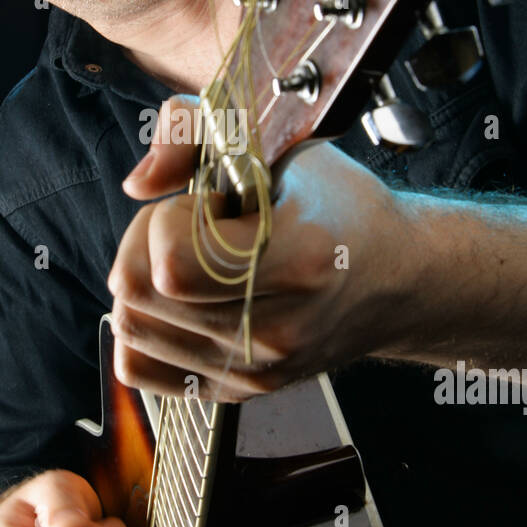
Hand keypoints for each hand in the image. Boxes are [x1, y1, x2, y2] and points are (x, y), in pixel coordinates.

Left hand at [108, 97, 410, 400]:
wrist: (395, 281)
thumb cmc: (341, 207)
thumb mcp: (285, 146)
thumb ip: (197, 134)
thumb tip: (135, 182)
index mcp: (300, 261)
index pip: (172, 265)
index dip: (169, 220)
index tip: (210, 203)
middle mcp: (278, 330)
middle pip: (138, 294)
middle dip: (146, 243)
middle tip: (195, 228)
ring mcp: (256, 371)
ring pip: (130, 330)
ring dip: (143, 284)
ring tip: (194, 262)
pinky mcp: (237, 393)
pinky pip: (140, 368)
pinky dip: (145, 326)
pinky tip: (181, 299)